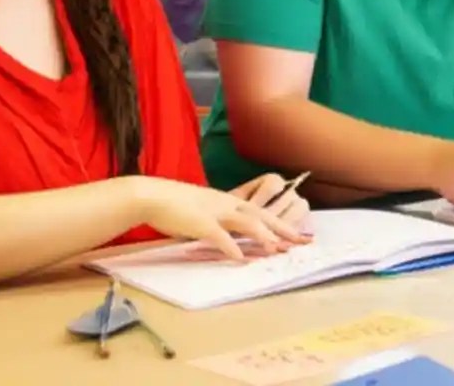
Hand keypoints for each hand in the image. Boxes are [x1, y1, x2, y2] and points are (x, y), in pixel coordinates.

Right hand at [133, 177, 310, 260]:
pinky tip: (239, 258)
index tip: (298, 234)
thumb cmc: (177, 205)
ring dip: (262, 236)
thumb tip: (235, 238)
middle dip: (282, 229)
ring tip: (277, 249)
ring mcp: (214, 212)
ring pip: (245, 222)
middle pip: (261, 216)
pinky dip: (230, 246)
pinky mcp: (198, 222)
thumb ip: (222, 222)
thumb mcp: (206, 210)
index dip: (280, 223)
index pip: (261, 212)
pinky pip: (218, 235)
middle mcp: (227, 204)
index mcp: (229, 201)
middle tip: (301, 241)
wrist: (152, 195)